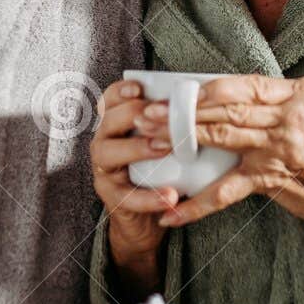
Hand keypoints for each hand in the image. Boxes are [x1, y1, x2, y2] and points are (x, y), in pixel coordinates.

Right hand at [89, 79, 178, 296]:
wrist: (151, 216)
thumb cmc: (160, 171)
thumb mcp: (164, 143)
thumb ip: (170, 124)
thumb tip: (199, 99)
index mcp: (117, 125)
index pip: (111, 100)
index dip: (121, 91)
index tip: (139, 88)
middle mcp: (104, 142)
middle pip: (109, 121)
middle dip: (136, 114)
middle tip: (165, 117)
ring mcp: (104, 170)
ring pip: (108, 152)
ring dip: (138, 148)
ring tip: (165, 149)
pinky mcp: (111, 198)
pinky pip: (125, 196)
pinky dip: (149, 197)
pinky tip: (171, 195)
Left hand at [136, 75, 303, 242]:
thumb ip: (281, 102)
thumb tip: (233, 97)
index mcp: (301, 92)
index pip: (244, 85)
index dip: (206, 89)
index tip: (178, 91)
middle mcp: (291, 115)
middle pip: (226, 108)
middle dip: (184, 109)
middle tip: (149, 113)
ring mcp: (281, 147)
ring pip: (222, 137)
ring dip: (182, 138)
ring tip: (151, 140)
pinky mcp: (273, 179)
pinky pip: (228, 189)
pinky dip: (199, 204)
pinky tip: (174, 212)